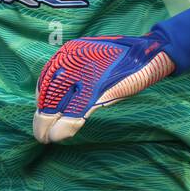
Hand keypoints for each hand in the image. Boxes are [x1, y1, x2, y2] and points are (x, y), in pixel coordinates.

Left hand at [33, 0, 189, 144]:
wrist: (149, 55)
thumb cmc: (123, 60)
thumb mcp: (94, 62)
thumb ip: (76, 73)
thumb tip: (60, 97)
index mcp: (70, 53)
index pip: (46, 81)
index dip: (41, 101)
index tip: (41, 116)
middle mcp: (72, 61)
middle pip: (47, 94)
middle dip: (42, 117)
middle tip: (40, 133)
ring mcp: (83, 77)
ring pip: (56, 105)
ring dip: (48, 125)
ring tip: (45, 137)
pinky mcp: (97, 92)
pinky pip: (74, 113)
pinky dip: (64, 127)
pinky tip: (59, 136)